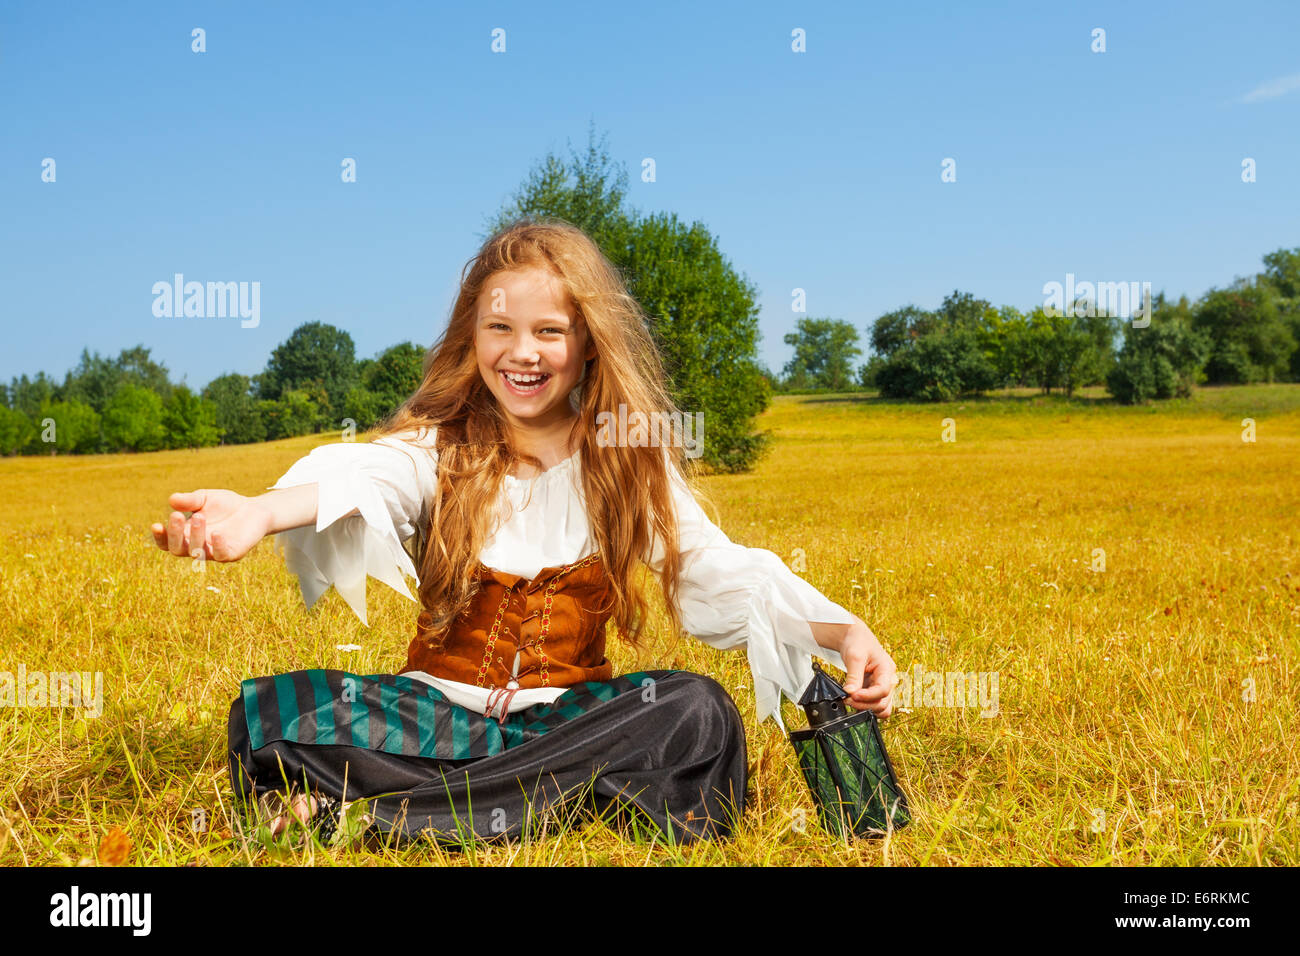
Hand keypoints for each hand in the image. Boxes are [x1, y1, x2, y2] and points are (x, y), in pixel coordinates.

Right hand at [150, 489, 268, 562]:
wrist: (253, 509)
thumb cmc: (224, 505)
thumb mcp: (205, 498)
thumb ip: (190, 500)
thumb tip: (172, 499)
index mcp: (185, 535)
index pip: (166, 542)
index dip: (160, 537)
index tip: (156, 525)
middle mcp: (197, 546)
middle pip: (178, 549)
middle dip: (175, 534)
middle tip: (177, 515)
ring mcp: (214, 552)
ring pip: (197, 553)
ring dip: (196, 536)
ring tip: (200, 516)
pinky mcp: (232, 553)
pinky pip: (221, 555)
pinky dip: (217, 546)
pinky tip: (216, 534)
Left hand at [839, 620, 897, 717]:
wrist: (854, 638)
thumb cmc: (857, 642)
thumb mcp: (854, 656)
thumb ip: (853, 676)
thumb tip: (850, 693)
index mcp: (887, 669)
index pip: (883, 690)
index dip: (868, 696)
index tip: (853, 695)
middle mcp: (889, 680)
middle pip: (883, 703)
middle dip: (865, 704)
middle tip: (847, 699)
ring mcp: (883, 686)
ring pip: (881, 708)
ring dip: (866, 708)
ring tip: (849, 700)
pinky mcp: (875, 690)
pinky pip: (874, 705)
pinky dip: (864, 706)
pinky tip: (852, 699)